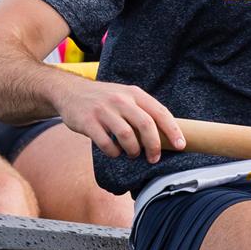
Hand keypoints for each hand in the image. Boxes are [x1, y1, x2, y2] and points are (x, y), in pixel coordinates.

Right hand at [57, 79, 185, 163]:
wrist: (69, 91)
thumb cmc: (104, 99)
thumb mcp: (125, 96)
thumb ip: (142, 110)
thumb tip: (166, 133)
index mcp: (134, 93)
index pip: (160, 112)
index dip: (173, 130)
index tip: (181, 145)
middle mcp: (120, 100)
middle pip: (146, 125)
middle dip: (154, 145)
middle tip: (154, 157)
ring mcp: (104, 110)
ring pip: (127, 136)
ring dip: (133, 150)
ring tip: (133, 154)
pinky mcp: (88, 122)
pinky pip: (106, 143)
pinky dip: (114, 152)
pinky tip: (115, 152)